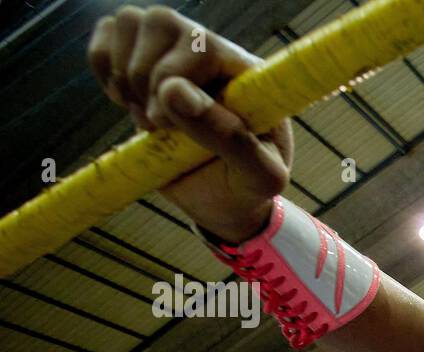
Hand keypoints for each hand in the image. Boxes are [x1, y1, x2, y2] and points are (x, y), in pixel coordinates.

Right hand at [87, 5, 291, 241]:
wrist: (222, 198)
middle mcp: (212, 50)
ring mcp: (175, 49)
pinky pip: (106, 33)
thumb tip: (173, 90)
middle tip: (162, 128)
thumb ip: (231, 139)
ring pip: (130, 21)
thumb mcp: (259, 178)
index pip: (202, 45)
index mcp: (248, 75)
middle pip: (161, 23)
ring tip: (150, 119)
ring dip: (126, 79)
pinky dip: (105, 69)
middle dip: (147, 83)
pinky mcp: (141, 56)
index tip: (172, 127)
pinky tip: (129, 102)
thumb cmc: (245, 186)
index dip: (174, 79)